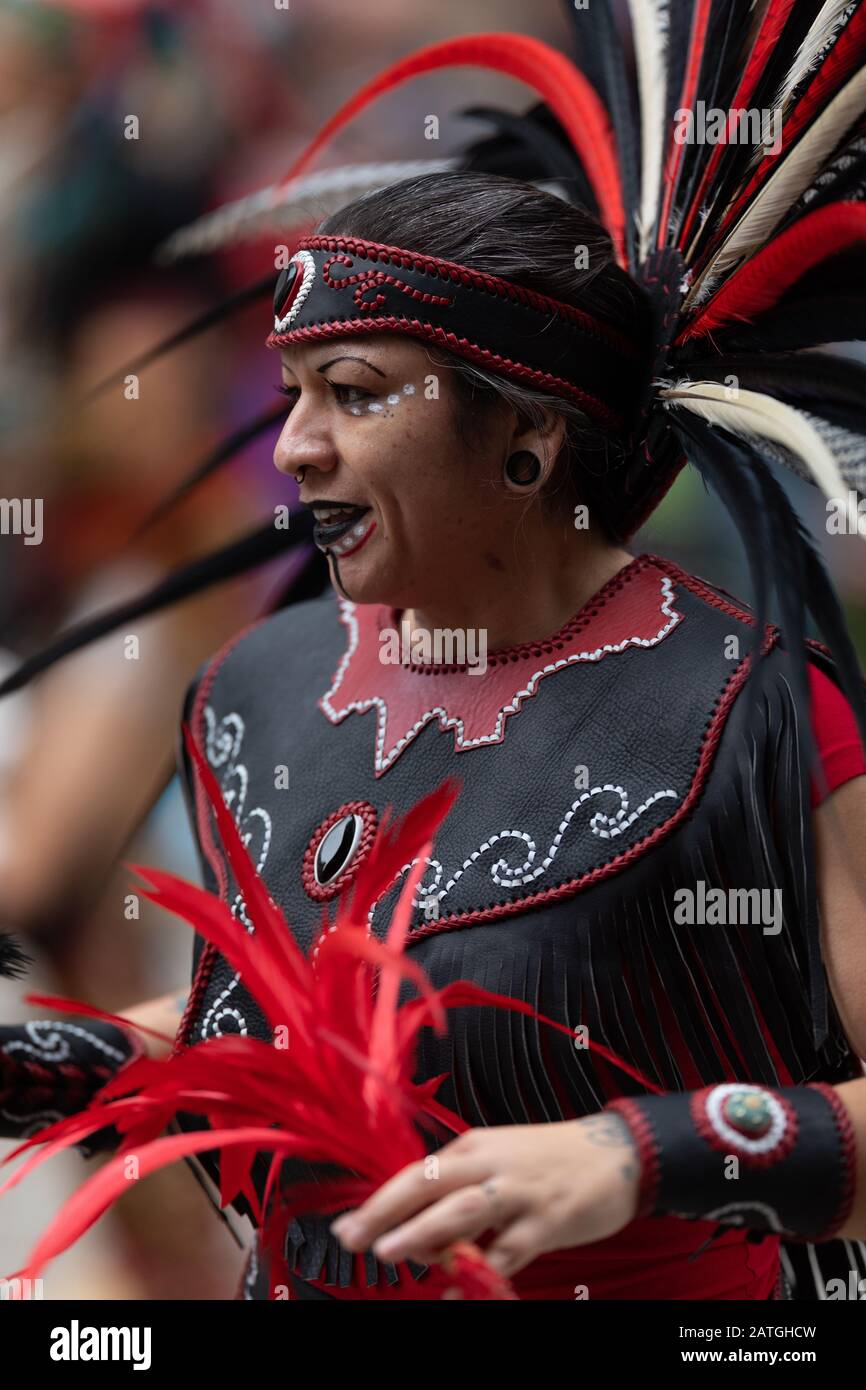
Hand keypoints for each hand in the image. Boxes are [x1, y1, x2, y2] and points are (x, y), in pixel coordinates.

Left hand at [330, 1112, 640, 1281]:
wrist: (617, 1152)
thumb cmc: (548, 1159)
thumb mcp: (499, 1158)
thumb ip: (461, 1187)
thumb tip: (414, 1223)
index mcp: (473, 1147)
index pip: (416, 1172)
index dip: (380, 1199)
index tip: (346, 1224)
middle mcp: (491, 1164)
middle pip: (429, 1184)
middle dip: (386, 1212)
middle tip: (354, 1239)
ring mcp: (519, 1193)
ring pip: (463, 1211)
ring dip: (424, 1233)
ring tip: (392, 1252)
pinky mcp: (546, 1221)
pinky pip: (506, 1254)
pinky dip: (478, 1273)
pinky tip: (455, 1293)